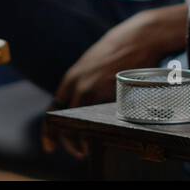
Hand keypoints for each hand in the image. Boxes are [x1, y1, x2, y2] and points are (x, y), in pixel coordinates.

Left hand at [43, 4, 186, 159]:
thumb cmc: (119, 50)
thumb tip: (81, 100)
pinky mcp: (113, 94)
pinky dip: (99, 131)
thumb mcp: (93, 64)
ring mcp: (96, 90)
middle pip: (63, 119)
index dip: (49, 130)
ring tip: (87, 149)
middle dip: (66, 140)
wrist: (139, 37)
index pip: (54, 109)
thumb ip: (83, 81)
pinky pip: (102, 119)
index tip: (49, 145)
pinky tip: (102, 137)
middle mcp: (79, 84)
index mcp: (72, 77)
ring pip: (80, 122)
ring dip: (81, 140)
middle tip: (75, 151)